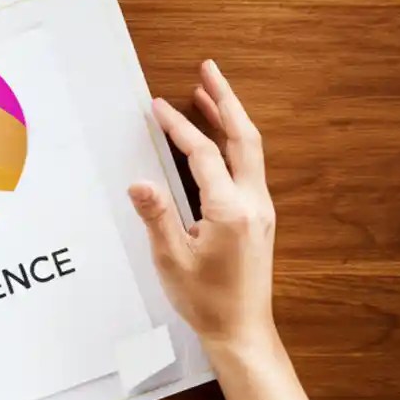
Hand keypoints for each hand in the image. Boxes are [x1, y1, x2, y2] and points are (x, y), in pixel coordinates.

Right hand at [128, 60, 277, 355]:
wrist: (242, 330)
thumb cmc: (205, 300)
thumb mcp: (170, 259)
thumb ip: (156, 216)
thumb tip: (139, 182)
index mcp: (230, 210)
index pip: (203, 154)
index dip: (179, 127)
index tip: (157, 106)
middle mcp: (252, 203)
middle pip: (242, 137)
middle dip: (225, 100)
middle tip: (208, 69)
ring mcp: (260, 209)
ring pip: (249, 149)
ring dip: (230, 117)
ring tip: (209, 93)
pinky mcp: (258, 217)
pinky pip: (248, 166)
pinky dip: (233, 142)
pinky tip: (217, 137)